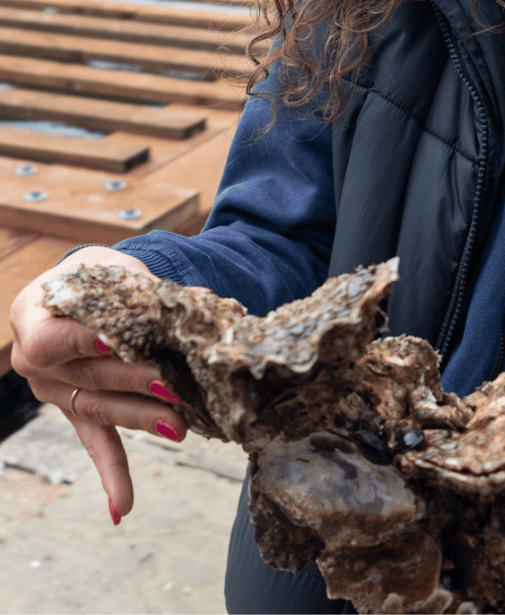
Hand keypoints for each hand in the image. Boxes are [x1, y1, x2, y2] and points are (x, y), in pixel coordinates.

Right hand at [8, 245, 187, 523]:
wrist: (76, 289)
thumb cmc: (94, 276)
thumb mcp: (110, 270)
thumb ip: (144, 289)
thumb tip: (197, 300)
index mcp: (33, 318)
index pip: (54, 338)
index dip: (85, 340)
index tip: (118, 341)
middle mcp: (36, 363)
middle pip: (87, 377)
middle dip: (133, 382)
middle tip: (171, 386)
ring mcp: (55, 392)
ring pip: (98, 409)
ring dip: (139, 419)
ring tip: (178, 427)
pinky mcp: (77, 411)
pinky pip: (94, 442)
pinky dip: (112, 473)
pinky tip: (121, 509)